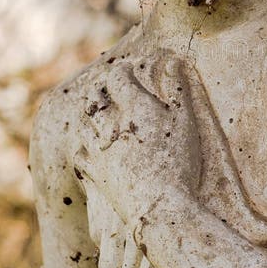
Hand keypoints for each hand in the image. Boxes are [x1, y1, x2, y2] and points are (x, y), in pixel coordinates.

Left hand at [72, 52, 200, 223]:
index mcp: (134, 107)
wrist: (159, 207)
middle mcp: (111, 125)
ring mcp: (100, 150)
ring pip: (84, 124)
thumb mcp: (186, 122)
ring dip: (88, 115)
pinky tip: (86, 149)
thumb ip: (178, 88)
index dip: (123, 70)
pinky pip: (80, 156)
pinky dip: (82, 149)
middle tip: (108, 87)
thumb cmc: (178, 163)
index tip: (130, 69)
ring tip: (97, 113)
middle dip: (100, 89)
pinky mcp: (96, 174)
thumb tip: (173, 60)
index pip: (118, 77)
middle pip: (94, 98)